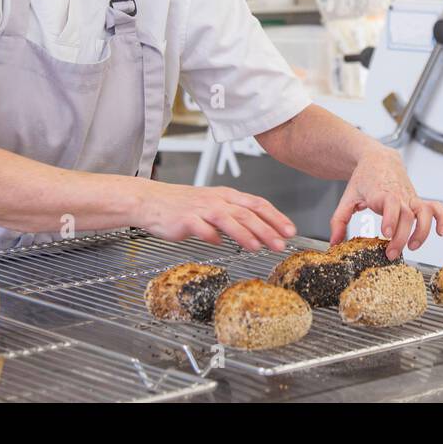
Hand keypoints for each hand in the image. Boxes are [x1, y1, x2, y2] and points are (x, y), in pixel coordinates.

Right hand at [138, 180, 294, 252]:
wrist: (152, 201)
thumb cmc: (183, 205)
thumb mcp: (213, 205)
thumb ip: (234, 217)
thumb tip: (255, 233)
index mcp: (227, 196)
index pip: (258, 204)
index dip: (276, 217)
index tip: (290, 230)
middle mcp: (217, 200)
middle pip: (247, 212)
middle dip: (267, 228)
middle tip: (282, 243)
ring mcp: (201, 209)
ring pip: (228, 219)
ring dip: (245, 233)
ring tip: (258, 247)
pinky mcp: (185, 219)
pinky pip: (201, 228)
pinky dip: (211, 236)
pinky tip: (219, 244)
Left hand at [329, 147, 442, 260]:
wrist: (379, 158)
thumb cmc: (364, 178)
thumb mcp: (347, 197)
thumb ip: (339, 220)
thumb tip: (334, 242)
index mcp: (380, 193)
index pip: (390, 203)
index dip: (390, 218)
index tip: (386, 233)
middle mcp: (399, 195)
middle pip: (407, 215)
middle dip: (401, 237)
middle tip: (391, 254)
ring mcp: (410, 197)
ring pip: (424, 213)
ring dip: (422, 231)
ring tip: (413, 246)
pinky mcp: (418, 199)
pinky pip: (436, 207)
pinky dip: (442, 219)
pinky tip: (441, 232)